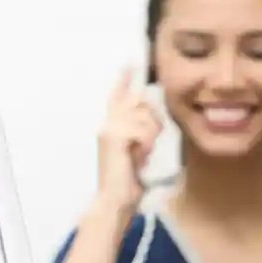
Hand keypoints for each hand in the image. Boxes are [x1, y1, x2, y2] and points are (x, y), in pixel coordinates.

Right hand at [95, 68, 163, 215]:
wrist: (115, 200)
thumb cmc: (127, 182)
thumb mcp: (138, 152)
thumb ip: (141, 134)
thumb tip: (153, 120)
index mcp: (111, 127)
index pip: (118, 96)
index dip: (125, 79)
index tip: (131, 62)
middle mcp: (108, 124)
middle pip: (140, 101)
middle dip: (153, 119)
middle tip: (149, 143)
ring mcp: (109, 129)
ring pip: (145, 116)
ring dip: (151, 136)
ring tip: (143, 154)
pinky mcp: (114, 136)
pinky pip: (143, 130)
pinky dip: (147, 145)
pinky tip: (140, 158)